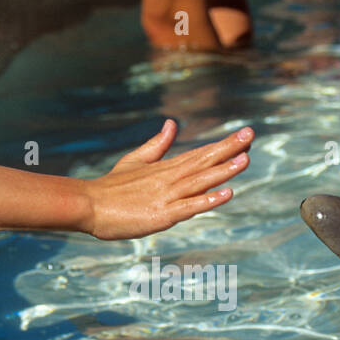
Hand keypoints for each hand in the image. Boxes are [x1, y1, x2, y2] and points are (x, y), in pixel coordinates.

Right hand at [83, 121, 251, 238]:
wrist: (88, 204)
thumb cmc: (110, 187)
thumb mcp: (135, 161)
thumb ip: (156, 145)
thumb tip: (172, 124)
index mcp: (165, 168)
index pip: (200, 154)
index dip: (224, 145)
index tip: (245, 135)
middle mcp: (169, 179)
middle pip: (204, 162)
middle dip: (229, 149)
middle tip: (251, 135)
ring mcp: (166, 196)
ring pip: (200, 181)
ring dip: (224, 170)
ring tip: (246, 159)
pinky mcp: (162, 215)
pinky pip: (190, 206)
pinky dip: (209, 200)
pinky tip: (227, 193)